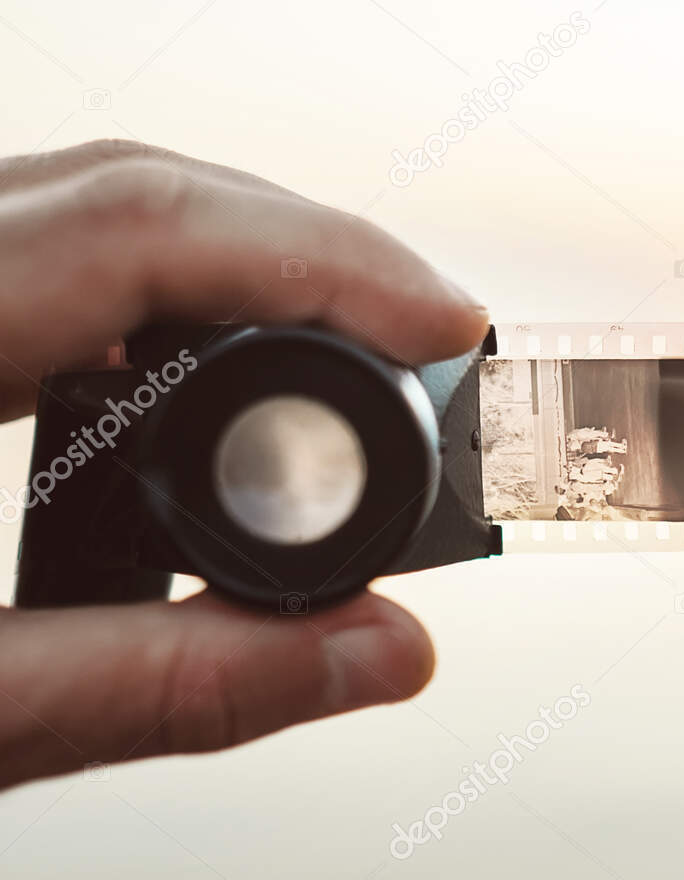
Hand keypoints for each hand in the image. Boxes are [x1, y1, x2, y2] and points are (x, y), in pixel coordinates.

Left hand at [0, 139, 488, 790]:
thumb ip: (167, 687)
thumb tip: (377, 655)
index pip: (136, 228)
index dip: (325, 261)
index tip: (443, 323)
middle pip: (123, 189)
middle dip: (308, 254)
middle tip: (422, 343)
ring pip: (80, 208)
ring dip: (236, 272)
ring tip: (343, 358)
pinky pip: (32, 256)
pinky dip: (151, 303)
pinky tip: (201, 378)